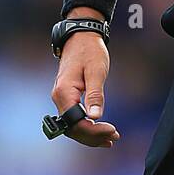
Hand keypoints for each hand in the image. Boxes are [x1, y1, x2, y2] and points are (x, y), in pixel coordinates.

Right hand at [51, 32, 119, 148]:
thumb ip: (95, 95)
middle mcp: (59, 98)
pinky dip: (87, 126)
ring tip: (110, 138)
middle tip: (114, 137)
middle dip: (93, 136)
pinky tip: (100, 130)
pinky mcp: (67, 97)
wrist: (81, 36)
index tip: (112, 130)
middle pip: (73, 128)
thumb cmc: (89, 51)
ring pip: (73, 125)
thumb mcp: (96, 71)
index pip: (76, 123)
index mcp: (64, 93)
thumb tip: (95, 117)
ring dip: (90, 134)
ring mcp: (61, 98)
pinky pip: (74, 117)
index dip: (93, 131)